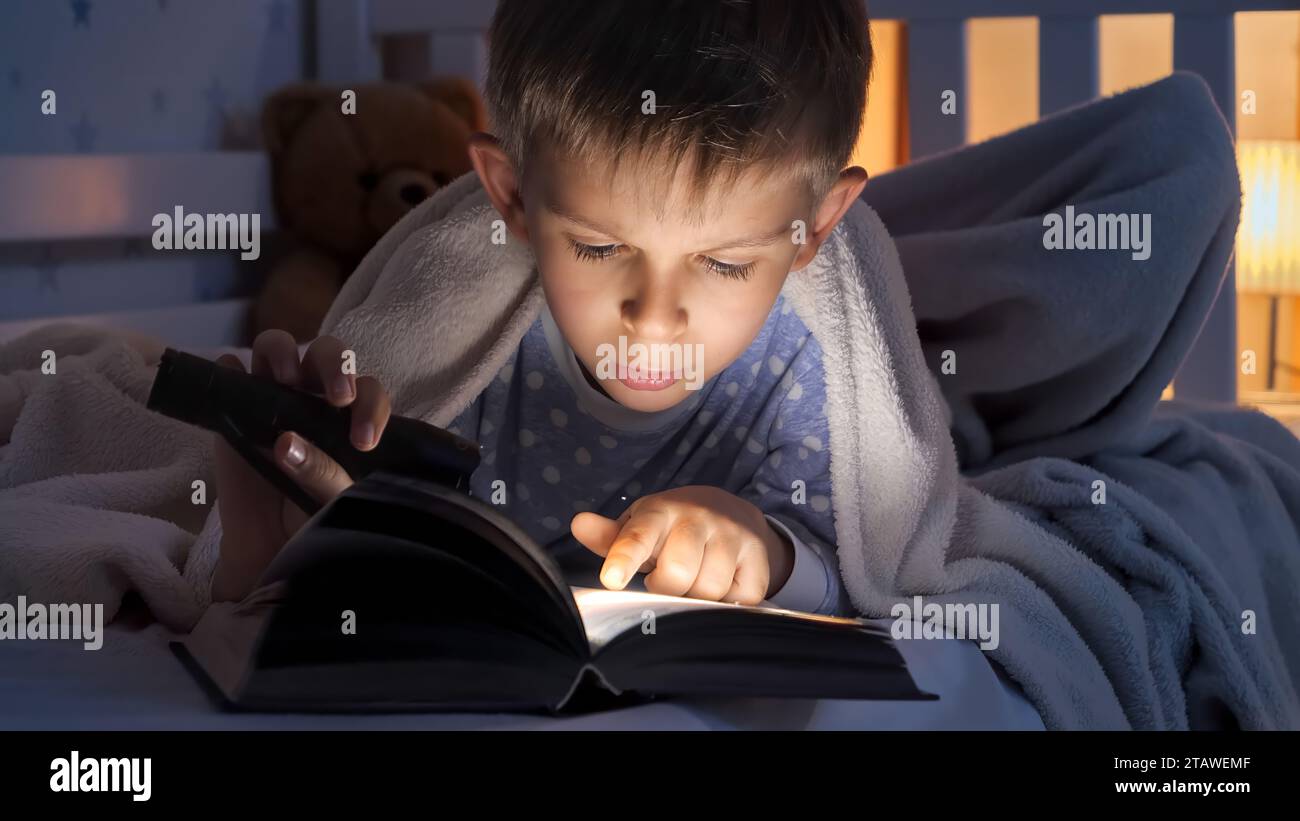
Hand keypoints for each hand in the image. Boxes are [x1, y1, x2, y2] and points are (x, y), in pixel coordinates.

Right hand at [210, 330, 391, 601]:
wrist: (272, 548)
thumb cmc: (316, 518)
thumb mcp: (333, 502)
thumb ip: (321, 473)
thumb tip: (286, 443)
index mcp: (351, 415)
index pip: (370, 392)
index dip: (371, 407)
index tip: (363, 442)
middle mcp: (313, 397)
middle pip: (327, 354)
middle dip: (335, 366)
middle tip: (338, 398)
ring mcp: (271, 398)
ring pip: (276, 348)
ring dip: (282, 352)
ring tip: (287, 378)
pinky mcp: (233, 408)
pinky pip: (228, 372)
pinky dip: (230, 368)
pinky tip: (237, 380)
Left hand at [570, 485, 794, 605]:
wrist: (730, 511)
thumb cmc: (672, 528)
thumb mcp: (641, 527)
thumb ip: (610, 537)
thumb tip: (579, 524)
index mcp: (659, 513)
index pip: (638, 536)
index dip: (624, 558)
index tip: (611, 579)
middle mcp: (697, 518)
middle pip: (677, 574)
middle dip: (668, 588)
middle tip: (666, 579)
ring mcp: (731, 534)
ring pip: (709, 591)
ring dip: (698, 597)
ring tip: (695, 578)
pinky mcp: (758, 555)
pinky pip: (740, 599)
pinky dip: (729, 601)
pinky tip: (722, 582)